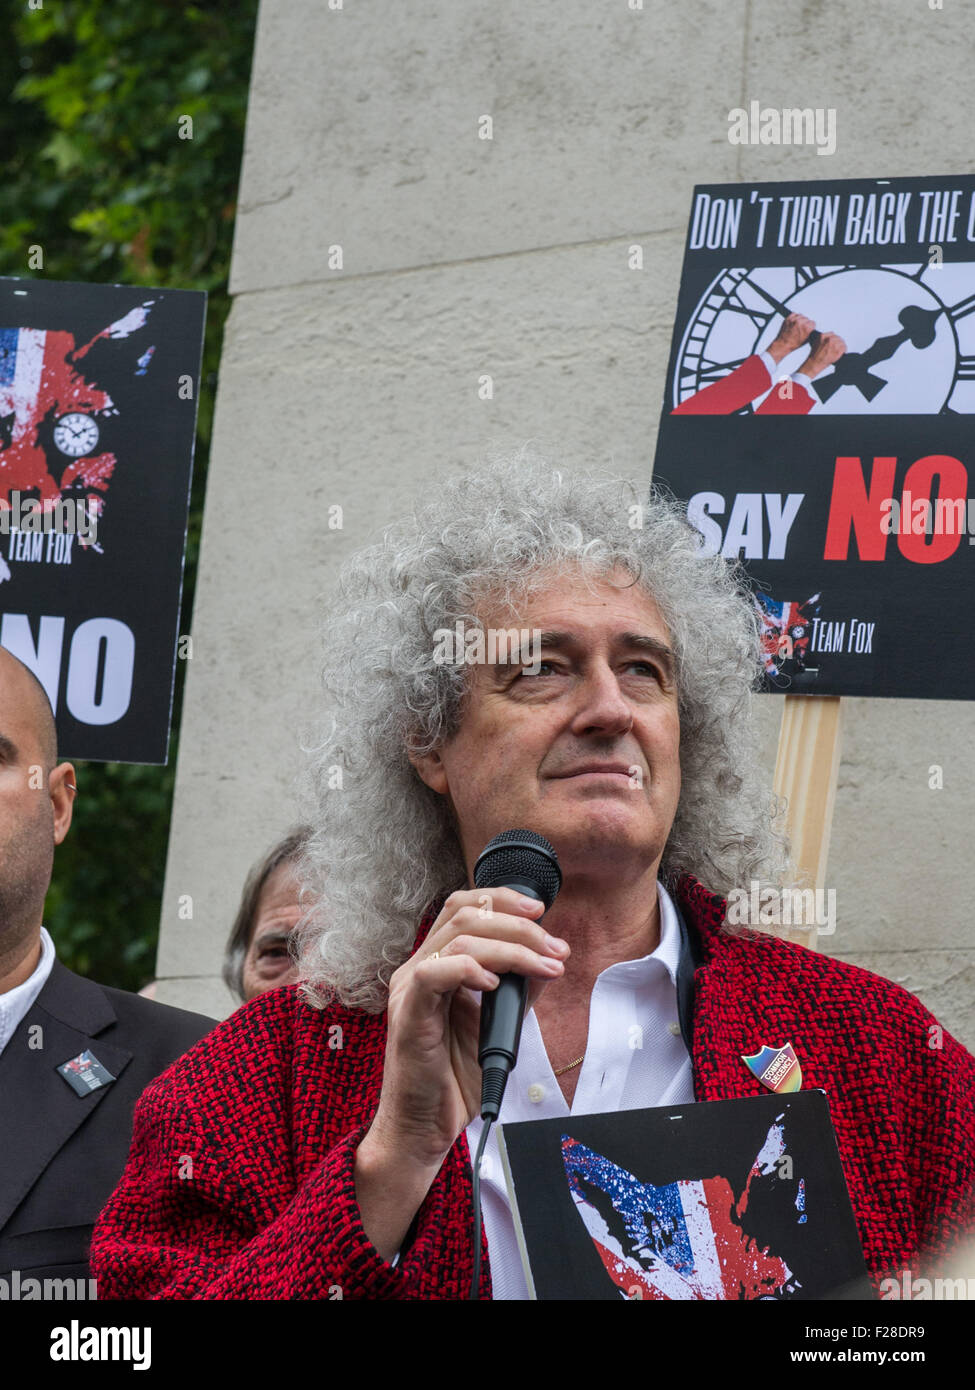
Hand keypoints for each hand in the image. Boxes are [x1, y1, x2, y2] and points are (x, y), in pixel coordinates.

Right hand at [362, 886, 568, 1169]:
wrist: (426, 1125)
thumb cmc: (454, 1076)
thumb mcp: (497, 1024)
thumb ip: (517, 990)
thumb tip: (550, 960)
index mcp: (436, 963)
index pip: (463, 907)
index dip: (503, 899)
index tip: (541, 912)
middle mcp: (419, 967)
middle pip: (466, 914)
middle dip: (519, 924)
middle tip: (554, 946)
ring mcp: (410, 988)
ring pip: (459, 939)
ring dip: (512, 948)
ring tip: (544, 966)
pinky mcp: (408, 1014)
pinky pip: (433, 973)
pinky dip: (470, 969)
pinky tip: (495, 985)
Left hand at [766, 313, 815, 363]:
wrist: (783, 344)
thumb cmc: (794, 344)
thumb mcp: (806, 339)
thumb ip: (810, 331)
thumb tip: (812, 326)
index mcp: (807, 328)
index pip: (813, 322)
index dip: (810, 326)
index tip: (808, 328)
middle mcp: (801, 323)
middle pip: (807, 319)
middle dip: (805, 323)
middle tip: (801, 328)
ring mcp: (794, 320)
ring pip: (801, 315)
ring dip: (800, 319)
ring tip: (797, 325)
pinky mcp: (788, 319)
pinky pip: (794, 314)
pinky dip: (795, 317)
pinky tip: (794, 322)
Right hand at [797, 331, 845, 378]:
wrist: (814, 363)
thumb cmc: (814, 354)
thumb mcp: (816, 342)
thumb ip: (823, 337)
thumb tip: (830, 336)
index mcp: (823, 336)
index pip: (832, 334)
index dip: (833, 338)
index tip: (834, 341)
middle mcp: (829, 340)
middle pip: (838, 338)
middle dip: (838, 342)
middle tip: (837, 346)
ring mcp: (834, 346)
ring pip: (842, 342)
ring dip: (841, 345)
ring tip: (840, 349)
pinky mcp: (837, 352)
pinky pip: (844, 348)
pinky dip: (844, 350)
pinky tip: (842, 352)